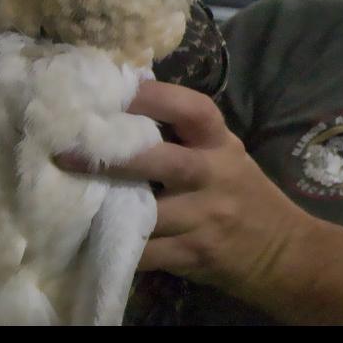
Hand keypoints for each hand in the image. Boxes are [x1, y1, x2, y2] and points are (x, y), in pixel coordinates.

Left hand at [56, 81, 316, 297]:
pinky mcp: (193, 255)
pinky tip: (85, 242)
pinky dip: (115, 249)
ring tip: (61, 201)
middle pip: (164, 162)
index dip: (155, 96)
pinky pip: (146, 254)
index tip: (113, 88)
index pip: (194, 109)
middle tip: (63, 150)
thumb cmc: (242, 194)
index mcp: (221, 145)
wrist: (281, 251)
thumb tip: (124, 101)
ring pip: (147, 215)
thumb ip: (185, 135)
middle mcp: (214, 177)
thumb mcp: (225, 155)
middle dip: (114, 156)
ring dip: (103, 209)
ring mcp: (204, 219)